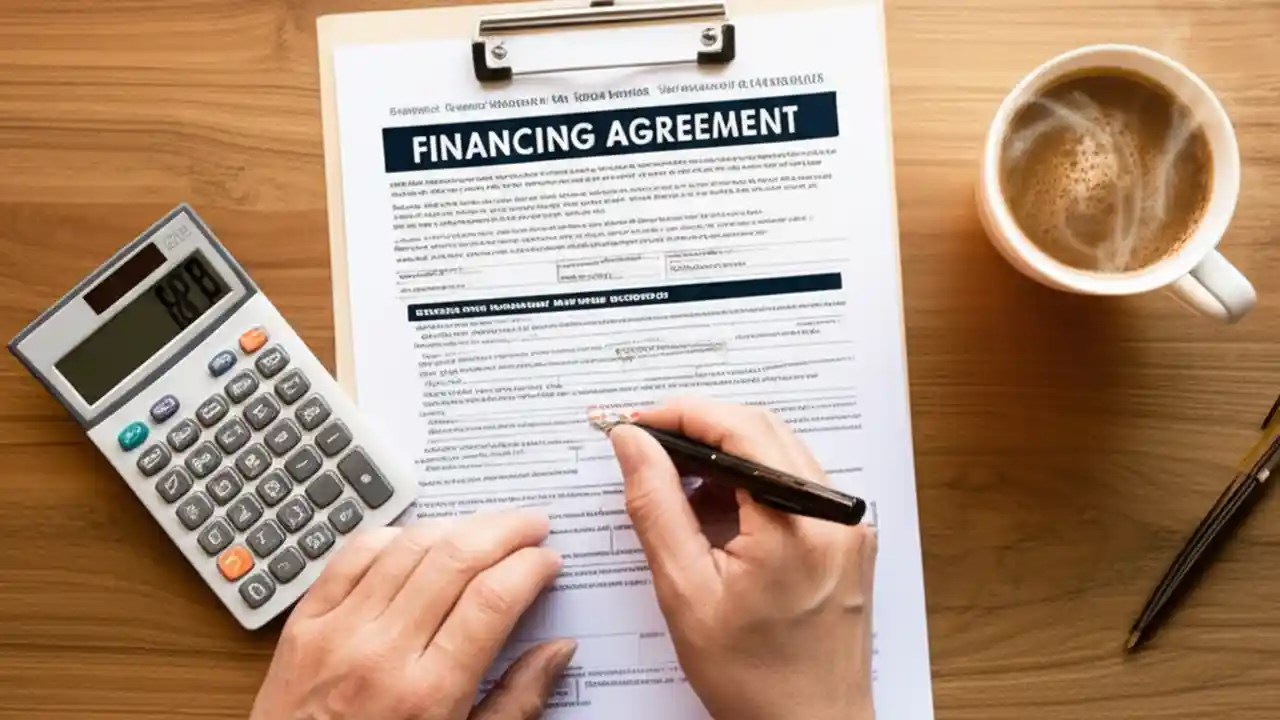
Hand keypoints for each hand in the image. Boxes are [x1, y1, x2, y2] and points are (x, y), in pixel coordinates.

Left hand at [250, 510, 574, 719]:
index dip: (529, 567)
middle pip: (456, 560)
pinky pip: (352, 555)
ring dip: (456, 524)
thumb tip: (560, 650)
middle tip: (531, 525)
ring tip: (484, 528)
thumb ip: (516, 703)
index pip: (492, 600)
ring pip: (408, 547)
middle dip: (504, 530)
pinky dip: (392, 536)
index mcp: (429, 695)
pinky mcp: (304, 623)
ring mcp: (337, 633)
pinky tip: (418, 538)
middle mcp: (382, 655)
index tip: (548, 560)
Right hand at [608, 398, 876, 719]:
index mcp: (796, 524)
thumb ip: (655, 505)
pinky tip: (714, 511)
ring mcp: (847, 525)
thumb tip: (632, 443)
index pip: (738, 428)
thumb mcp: (685, 591)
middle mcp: (834, 514)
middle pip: (762, 429)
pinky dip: (750, 482)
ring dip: (724, 455)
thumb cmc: (752, 679)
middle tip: (646, 447)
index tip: (635, 423)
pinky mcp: (848, 538)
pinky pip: (795, 484)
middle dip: (699, 428)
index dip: (679, 414)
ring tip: (674, 485)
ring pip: (779, 452)